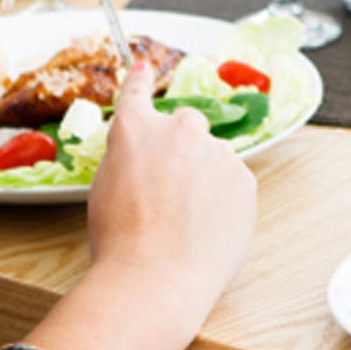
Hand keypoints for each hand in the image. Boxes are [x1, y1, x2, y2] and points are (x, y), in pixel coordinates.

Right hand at [86, 60, 256, 337]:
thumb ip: (128, 159)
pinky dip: (222, 201)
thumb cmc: (120, 242)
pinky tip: (204, 232)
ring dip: (203, 179)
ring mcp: (217, 152)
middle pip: (185, 128)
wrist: (157, 279)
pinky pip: (232, 183)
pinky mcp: (244, 179)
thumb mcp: (106, 188)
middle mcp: (180, 129)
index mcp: (136, 129)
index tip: (144, 69)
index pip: (137, 93)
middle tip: (165, 195)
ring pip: (212, 158)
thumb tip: (144, 156)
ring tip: (184, 224)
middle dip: (179, 153)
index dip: (139, 82)